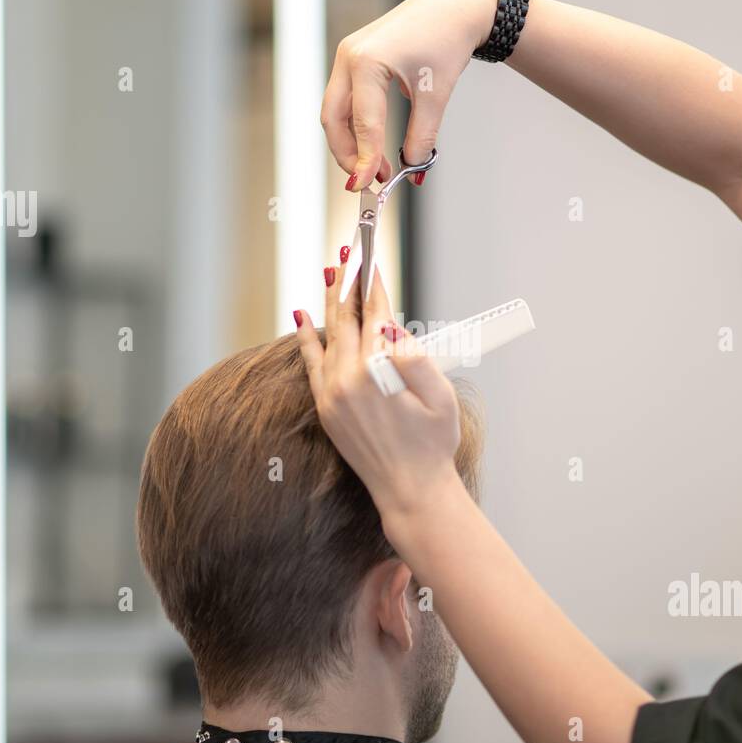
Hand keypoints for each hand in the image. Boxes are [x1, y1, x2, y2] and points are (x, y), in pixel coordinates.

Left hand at [295, 257, 463, 520]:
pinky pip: (311, 363)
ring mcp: (332, 395)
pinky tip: (302, 314)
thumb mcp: (439, 398)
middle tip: (350, 251)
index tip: (373, 260)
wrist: (411, 490)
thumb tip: (390, 326)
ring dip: (331, 302)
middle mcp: (348, 380)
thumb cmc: (433, 445)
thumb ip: (416, 358)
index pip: (374, 316)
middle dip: (349, 283)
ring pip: (328, 336)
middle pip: (347, 319)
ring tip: (332, 271)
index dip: (374, 286)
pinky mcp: (326, 408)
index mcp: (378, 373)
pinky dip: (306, 337)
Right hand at [320, 0, 495, 190]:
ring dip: (352, 142)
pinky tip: (375, 144)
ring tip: (378, 166)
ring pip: (336, 111)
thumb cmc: (446, 41)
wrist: (453, 9)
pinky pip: (346, 100)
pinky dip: (356, 125)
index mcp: (367, 61)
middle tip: (369, 179)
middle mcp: (349, 56)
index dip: (364, 159)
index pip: (363, 123)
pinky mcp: (354, 59)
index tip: (368, 186)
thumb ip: (422, 137)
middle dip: (348, 154)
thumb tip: (412, 171)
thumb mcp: (436, 96)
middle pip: (333, 119)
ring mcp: (348, 56)